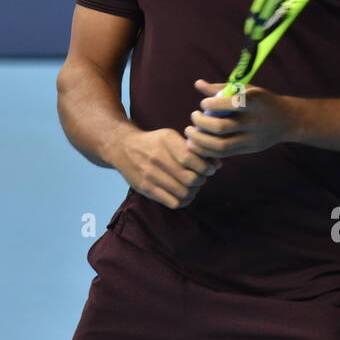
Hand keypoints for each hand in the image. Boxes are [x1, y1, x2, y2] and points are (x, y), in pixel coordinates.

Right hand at [106, 127, 221, 209]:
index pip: (191, 159)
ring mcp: (150, 174)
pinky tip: (183, 194)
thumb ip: (193, 149)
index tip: (210, 169)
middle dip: (201, 180)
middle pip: (190, 178)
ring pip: (183, 193)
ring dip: (193, 192)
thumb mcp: (171, 137)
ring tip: (192, 187)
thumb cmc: (153, 142)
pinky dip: (183, 201)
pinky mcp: (145, 188)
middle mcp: (157, 157)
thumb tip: (217, 165)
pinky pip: (173, 202)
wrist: (122, 147)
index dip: (206, 167)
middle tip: (200, 178)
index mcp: (166, 141)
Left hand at [184, 79, 296, 157]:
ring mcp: (251, 139)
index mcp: (254, 102)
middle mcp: (253, 122)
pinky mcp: (248, 150)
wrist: (286, 120)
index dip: (212, 105)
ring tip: (190, 132)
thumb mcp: (246, 89)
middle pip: (221, 127)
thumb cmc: (260, 100)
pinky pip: (223, 154)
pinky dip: (206, 150)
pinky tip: (196, 143)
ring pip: (220, 146)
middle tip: (193, 116)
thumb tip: (197, 84)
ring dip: (200, 140)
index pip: (231, 104)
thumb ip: (221, 88)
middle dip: (201, 123)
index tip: (204, 104)